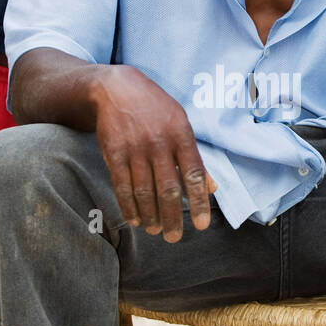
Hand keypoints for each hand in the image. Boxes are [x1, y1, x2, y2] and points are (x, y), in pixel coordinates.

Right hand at [91, 65, 215, 241]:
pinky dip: (129, 206)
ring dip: (151, 216)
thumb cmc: (155, 109)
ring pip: (144, 191)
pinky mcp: (113, 152)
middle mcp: (159, 142)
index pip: (194, 175)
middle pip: (168, 189)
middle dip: (173, 218)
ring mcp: (135, 148)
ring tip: (156, 230)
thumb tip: (211, 188)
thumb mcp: (181, 124)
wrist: (116, 88)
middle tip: (174, 237)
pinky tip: (135, 219)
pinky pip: (122, 186)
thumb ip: (195, 157)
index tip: (201, 225)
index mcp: (181, 134)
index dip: (199, 202)